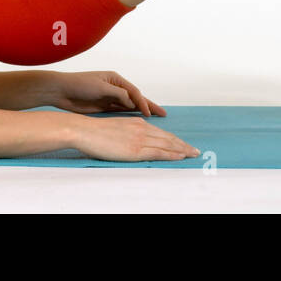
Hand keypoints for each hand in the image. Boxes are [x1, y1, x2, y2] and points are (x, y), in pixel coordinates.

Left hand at [45, 70, 167, 116]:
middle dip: (148, 106)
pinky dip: (129, 116)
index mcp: (115, 79)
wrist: (61, 91)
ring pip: (129, 106)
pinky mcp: (103, 107)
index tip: (149, 114)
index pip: (134, 92)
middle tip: (163, 114)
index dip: (143, 103)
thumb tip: (132, 103)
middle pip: (135, 98)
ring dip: (141, 112)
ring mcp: (109, 98)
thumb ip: (118, 94)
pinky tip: (137, 122)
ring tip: (155, 119)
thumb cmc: (79, 84)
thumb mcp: (101, 87)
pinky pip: (120, 112)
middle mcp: (115, 88)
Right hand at [69, 113, 199, 161]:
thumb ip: (128, 133)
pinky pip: (159, 152)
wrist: (85, 130)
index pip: (161, 133)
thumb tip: (133, 141)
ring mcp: (140, 139)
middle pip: (168, 138)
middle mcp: (142, 129)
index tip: (183, 144)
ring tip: (193, 154)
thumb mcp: (116, 128)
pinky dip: (172, 154)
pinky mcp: (136, 149)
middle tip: (195, 150)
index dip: (174, 139)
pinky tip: (180, 156)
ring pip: (167, 144)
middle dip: (183, 145)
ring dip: (182, 149)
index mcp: (137, 123)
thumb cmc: (95, 132)